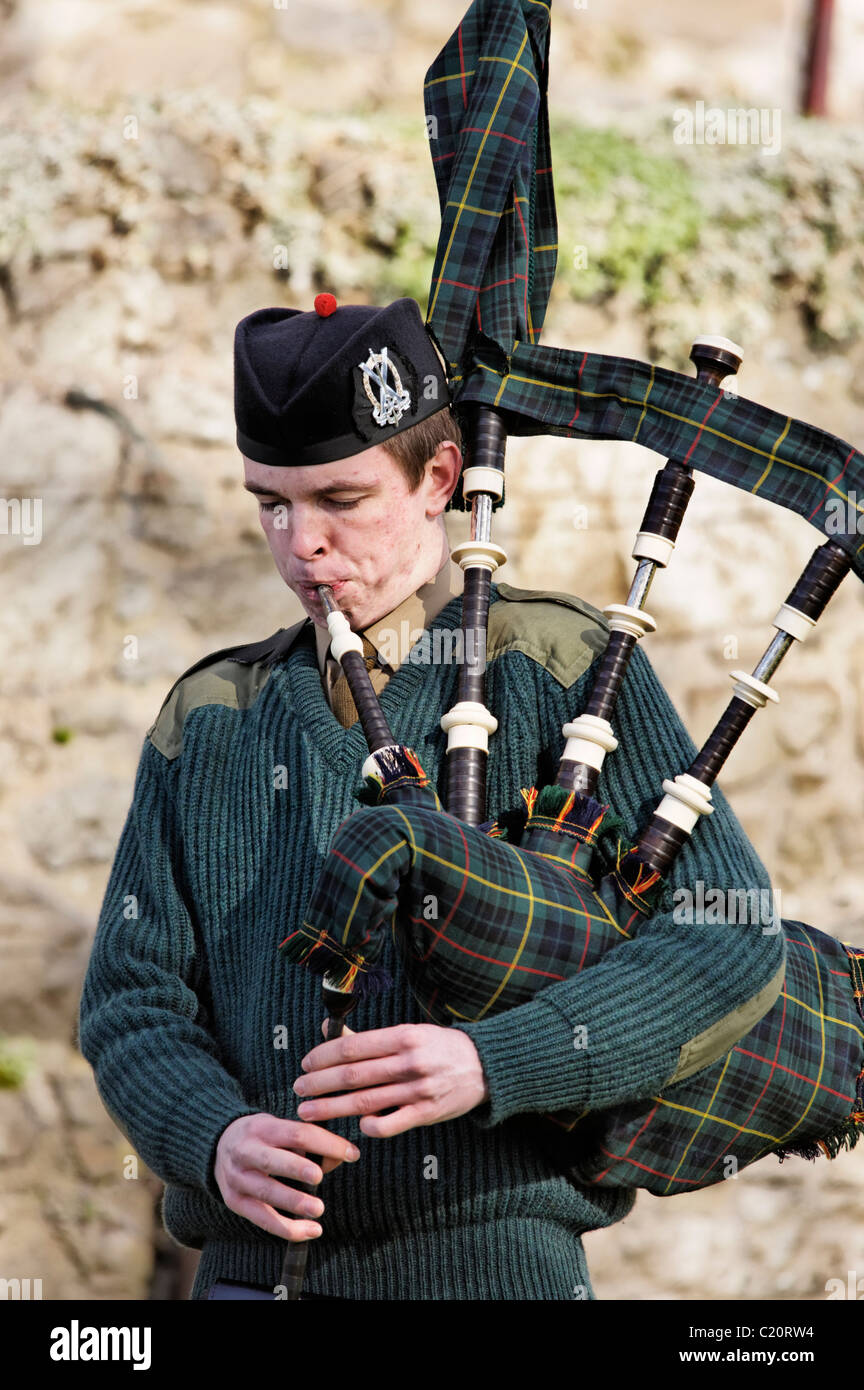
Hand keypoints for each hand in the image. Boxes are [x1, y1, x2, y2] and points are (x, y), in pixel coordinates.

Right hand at [214, 1112, 360, 1241]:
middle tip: (319, 1177)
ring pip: (266, 1192)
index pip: (297, 1134)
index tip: (352, 1153)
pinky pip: (262, 1219)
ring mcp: (238, 1178)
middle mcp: (246, 1151)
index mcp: (263, 1128)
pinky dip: (287, 1228)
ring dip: (293, 1202)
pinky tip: (310, 1231)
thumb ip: (310, 1143)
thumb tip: (341, 1157)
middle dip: (296, 1169)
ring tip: (318, 1209)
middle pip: (273, 1161)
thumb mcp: (281, 1128)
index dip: (326, 1143)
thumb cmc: (262, 1137)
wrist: (216, 1144)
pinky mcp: (235, 1202)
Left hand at [293, 1021, 489, 1136]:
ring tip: (308, 1112)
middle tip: (298, 1089)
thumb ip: (371, 1039)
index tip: (306, 1064)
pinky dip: (369, 1126)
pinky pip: (390, 1124)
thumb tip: (330, 1033)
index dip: (324, 1056)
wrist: (484, 1065)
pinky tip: (355, 1124)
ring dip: (331, 1108)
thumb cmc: (438, 1047)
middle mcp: (409, 1062)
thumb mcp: (408, 1033)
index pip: (353, 1047)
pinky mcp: (426, 1113)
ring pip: (365, 1101)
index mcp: (402, 1037)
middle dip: (319, 1083)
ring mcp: (418, 1090)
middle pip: (353, 1075)